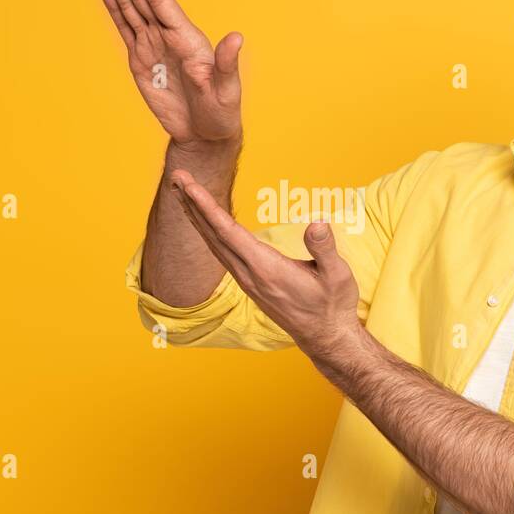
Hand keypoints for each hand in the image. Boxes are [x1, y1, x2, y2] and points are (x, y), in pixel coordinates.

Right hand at [96, 0, 242, 149]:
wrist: (204, 134)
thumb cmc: (221, 113)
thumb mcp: (227, 91)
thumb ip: (227, 64)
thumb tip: (236, 38)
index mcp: (188, 39)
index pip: (163, 3)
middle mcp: (169, 36)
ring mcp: (154, 45)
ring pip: (131, 7)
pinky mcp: (141, 59)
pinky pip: (126, 28)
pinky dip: (115, 7)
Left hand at [168, 168, 364, 359]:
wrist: (326, 337)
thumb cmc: (333, 304)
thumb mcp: (338, 276)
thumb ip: (324, 249)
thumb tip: (316, 222)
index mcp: (267, 269)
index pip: (228, 233)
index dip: (207, 207)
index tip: (190, 186)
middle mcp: (250, 275)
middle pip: (213, 235)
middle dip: (193, 204)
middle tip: (176, 177)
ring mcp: (247, 280)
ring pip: (213, 244)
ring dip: (196, 217)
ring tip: (182, 193)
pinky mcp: (249, 283)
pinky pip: (220, 253)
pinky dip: (207, 232)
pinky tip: (203, 223)